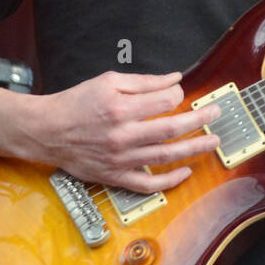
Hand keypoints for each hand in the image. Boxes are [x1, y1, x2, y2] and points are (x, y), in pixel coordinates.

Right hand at [17, 70, 218, 192]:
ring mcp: (120, 158)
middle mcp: (122, 135)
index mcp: (120, 108)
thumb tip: (175, 79)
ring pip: (164, 157)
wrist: (47, 131)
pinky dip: (168, 181)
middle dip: (198, 121)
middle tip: (217, 114)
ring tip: (213, 141)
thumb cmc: (77, 103)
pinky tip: (186, 172)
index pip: (163, 102)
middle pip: (170, 129)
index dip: (178, 95)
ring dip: (193, 149)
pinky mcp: (115, 176)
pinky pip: (147, 184)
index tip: (180, 93)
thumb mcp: (108, 81)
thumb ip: (144, 82)